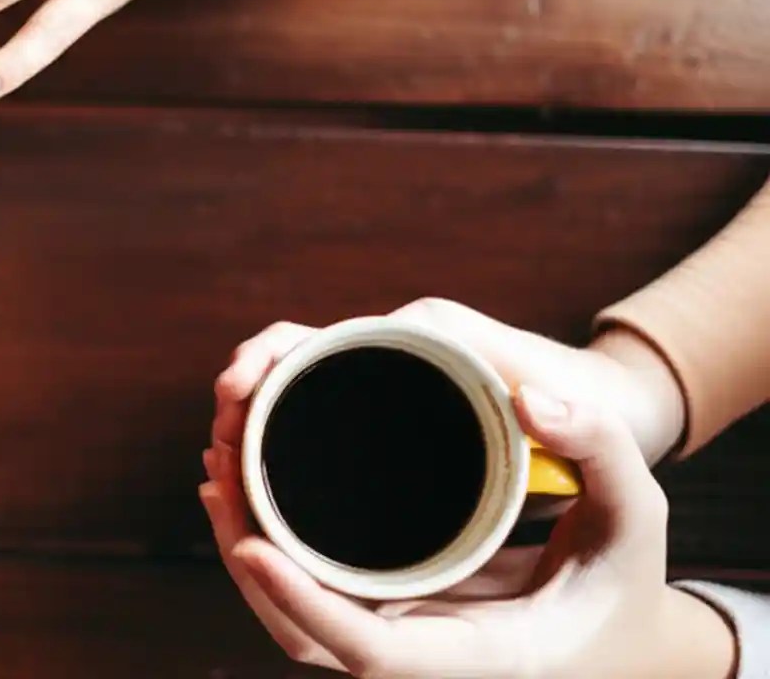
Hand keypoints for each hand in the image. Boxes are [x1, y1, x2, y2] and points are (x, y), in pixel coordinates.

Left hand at [203, 387, 734, 677]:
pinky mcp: (386, 614)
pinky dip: (265, 547)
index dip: (305, 604)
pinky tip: (239, 487)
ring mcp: (397, 639)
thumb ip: (602, 450)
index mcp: (476, 658)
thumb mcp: (637, 515)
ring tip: (219, 459)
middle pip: (304, 633)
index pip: (369, 652)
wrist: (617, 642)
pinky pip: (308, 595)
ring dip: (242, 545)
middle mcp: (423, 660)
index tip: (251, 545)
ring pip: (293, 617)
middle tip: (221, 461)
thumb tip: (531, 395)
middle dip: (246, 555)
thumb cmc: (624, 585)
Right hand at [213, 299, 684, 466]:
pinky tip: (259, 488)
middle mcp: (391, 357)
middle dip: (239, 404)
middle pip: (287, 371)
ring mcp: (386, 392)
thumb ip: (560, 404)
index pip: (312, 340)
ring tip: (224, 474)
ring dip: (250, 432)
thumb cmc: (590, 405)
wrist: (610, 416)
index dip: (262, 363)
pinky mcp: (389, 428)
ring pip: (293, 405)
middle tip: (217, 449)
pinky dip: (277, 452)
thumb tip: (529, 405)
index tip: (232, 393)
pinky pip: (317, 434)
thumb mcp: (570, 402)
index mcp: (417, 338)